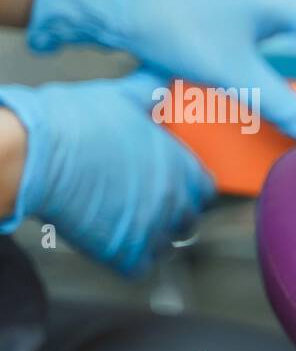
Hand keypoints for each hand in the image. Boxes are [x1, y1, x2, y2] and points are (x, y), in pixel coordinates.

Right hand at [0, 72, 214, 275]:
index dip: (189, 188)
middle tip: (144, 206)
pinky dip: (128, 260)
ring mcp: (151, 228)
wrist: (34, 154)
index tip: (175, 187)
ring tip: (124, 222)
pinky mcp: (123, 252)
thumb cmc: (72, 123)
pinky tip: (111, 241)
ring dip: (150, 238)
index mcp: (179, 165)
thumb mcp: (120, 97)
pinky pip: (139, 267)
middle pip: (189, 219)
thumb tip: (160, 83)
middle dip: (171, 214)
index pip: (205, 188)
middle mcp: (173, 199)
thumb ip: (148, 94)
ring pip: (165, 246)